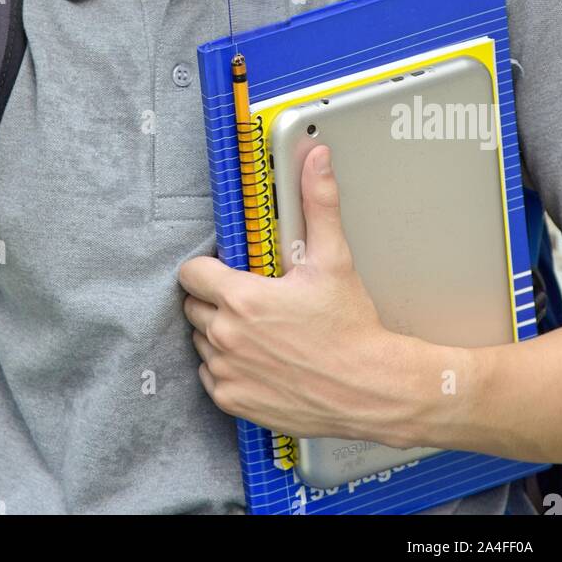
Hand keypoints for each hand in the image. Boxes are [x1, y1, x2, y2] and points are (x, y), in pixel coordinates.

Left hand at [180, 146, 410, 445]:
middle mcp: (227, 336)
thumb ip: (318, 204)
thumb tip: (317, 160)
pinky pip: (211, 376)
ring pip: (202, 341)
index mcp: (242, 298)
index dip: (207, 268)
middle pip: (195, 306)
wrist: (370, 389)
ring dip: (220, 333)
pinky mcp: (233, 401)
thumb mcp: (334, 259)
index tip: (226, 271)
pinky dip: (227, 368)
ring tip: (259, 330)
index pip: (191, 273)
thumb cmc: (351, 329)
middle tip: (252, 300)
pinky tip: (259, 359)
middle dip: (216, 299)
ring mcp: (228, 371)